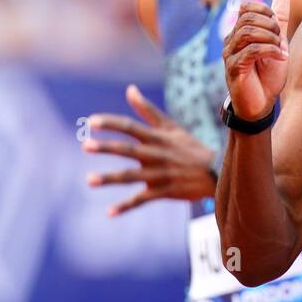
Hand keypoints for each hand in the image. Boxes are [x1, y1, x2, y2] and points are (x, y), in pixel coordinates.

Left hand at [83, 84, 216, 214]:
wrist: (215, 172)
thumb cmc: (189, 147)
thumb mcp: (170, 126)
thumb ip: (147, 109)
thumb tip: (129, 89)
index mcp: (156, 138)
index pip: (130, 127)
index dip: (111, 123)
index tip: (91, 121)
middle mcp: (156, 155)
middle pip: (127, 150)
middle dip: (106, 148)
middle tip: (86, 146)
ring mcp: (159, 174)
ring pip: (131, 176)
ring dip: (109, 178)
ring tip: (89, 180)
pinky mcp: (163, 192)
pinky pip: (141, 200)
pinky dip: (126, 206)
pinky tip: (109, 212)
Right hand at [222, 0, 289, 121]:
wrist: (260, 105)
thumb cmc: (267, 76)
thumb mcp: (277, 44)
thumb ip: (279, 22)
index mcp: (240, 33)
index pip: (246, 8)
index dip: (265, 10)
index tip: (278, 26)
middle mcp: (232, 41)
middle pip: (247, 17)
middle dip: (270, 25)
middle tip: (281, 38)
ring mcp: (230, 54)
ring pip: (247, 32)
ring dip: (270, 38)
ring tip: (281, 49)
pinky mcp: (233, 68)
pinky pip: (250, 51)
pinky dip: (269, 51)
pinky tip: (280, 57)